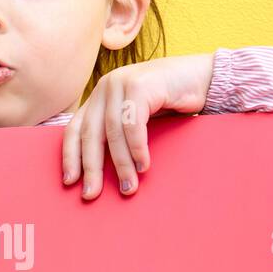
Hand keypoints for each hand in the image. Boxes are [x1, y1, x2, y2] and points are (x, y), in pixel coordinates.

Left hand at [61, 53, 213, 199]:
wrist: (203, 78)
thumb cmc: (170, 103)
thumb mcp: (137, 119)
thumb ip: (119, 135)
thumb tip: (101, 175)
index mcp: (100, 97)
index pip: (75, 129)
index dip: (70, 156)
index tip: (69, 182)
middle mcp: (105, 87)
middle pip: (91, 133)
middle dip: (91, 167)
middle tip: (92, 194)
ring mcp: (121, 83)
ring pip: (112, 131)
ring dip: (121, 164)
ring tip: (128, 187)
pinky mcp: (140, 85)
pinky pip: (132, 124)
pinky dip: (137, 148)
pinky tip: (143, 166)